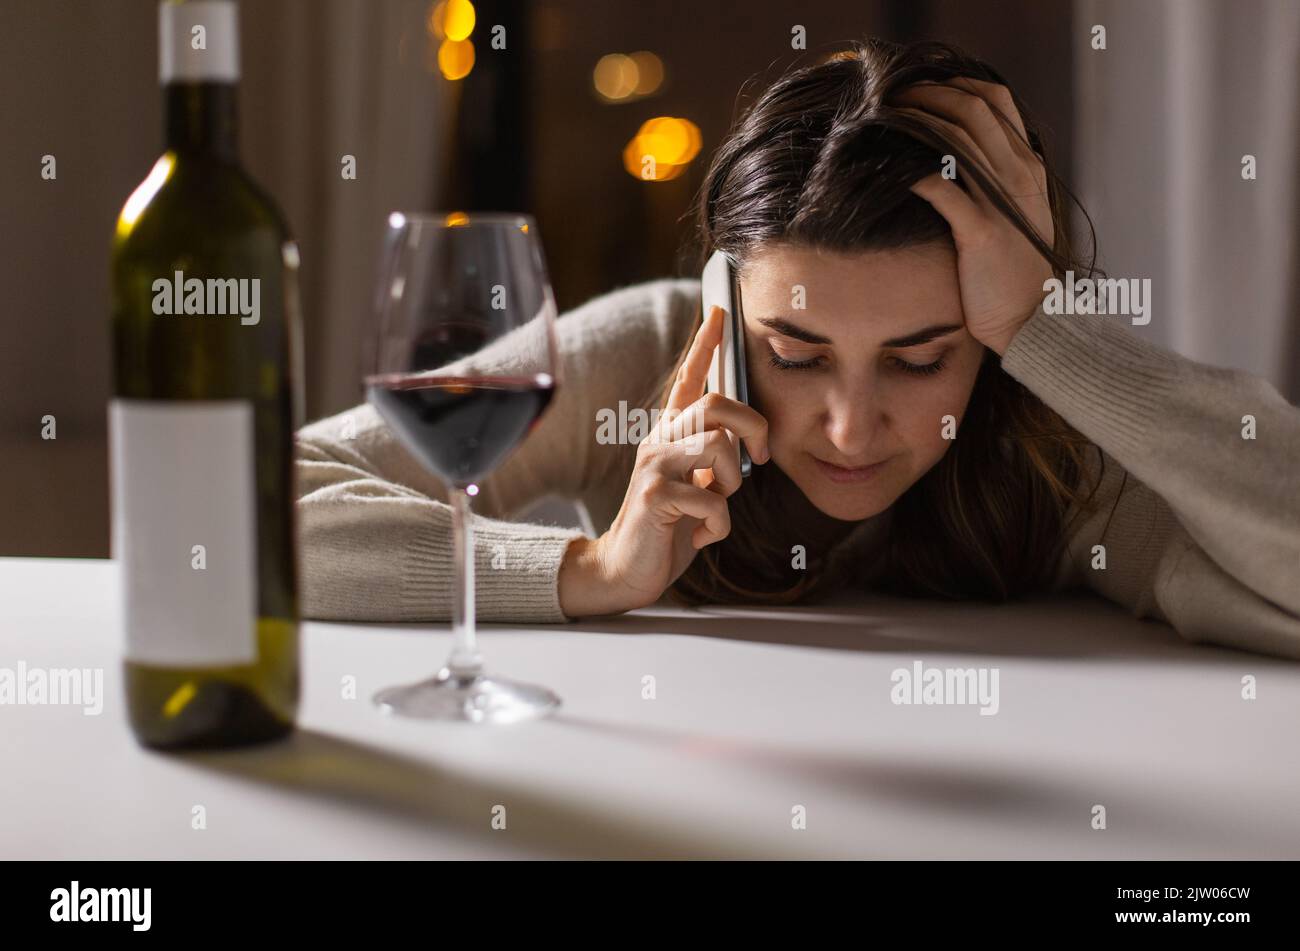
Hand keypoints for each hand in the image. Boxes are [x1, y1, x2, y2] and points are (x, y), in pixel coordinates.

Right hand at [558, 305, 769, 615]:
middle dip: (753, 429)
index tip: (721, 307)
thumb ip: (715, 458)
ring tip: (717, 506)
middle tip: (761, 459)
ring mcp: (654, 464)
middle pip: (716, 403)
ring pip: (718, 447)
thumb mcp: (698, 483)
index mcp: (671, 433)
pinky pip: (712, 500)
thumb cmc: (670, 525)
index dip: (705, 342)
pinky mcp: (655, 495)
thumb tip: (749, 441)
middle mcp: (659, 440)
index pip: (688, 378)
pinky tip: (699, 537)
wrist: (629, 567)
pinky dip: (718, 526)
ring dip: (732, 485)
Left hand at [895, 78, 1055, 355]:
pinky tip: (889, 172)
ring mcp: (1002, 201)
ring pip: (955, 139)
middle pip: (971, 109)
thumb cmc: (1014, 271)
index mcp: (1027, 166)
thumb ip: (996, 181)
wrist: (1032, 318)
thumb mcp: (1016, 214)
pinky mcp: (981, 232)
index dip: (955, 84)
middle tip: (891, 96)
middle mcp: (1018, 174)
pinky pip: (942, 188)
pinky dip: (912, 173)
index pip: (996, 99)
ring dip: (914, 123)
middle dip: (926, 95)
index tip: (921, 87)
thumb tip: (956, 156)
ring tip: (883, 120)